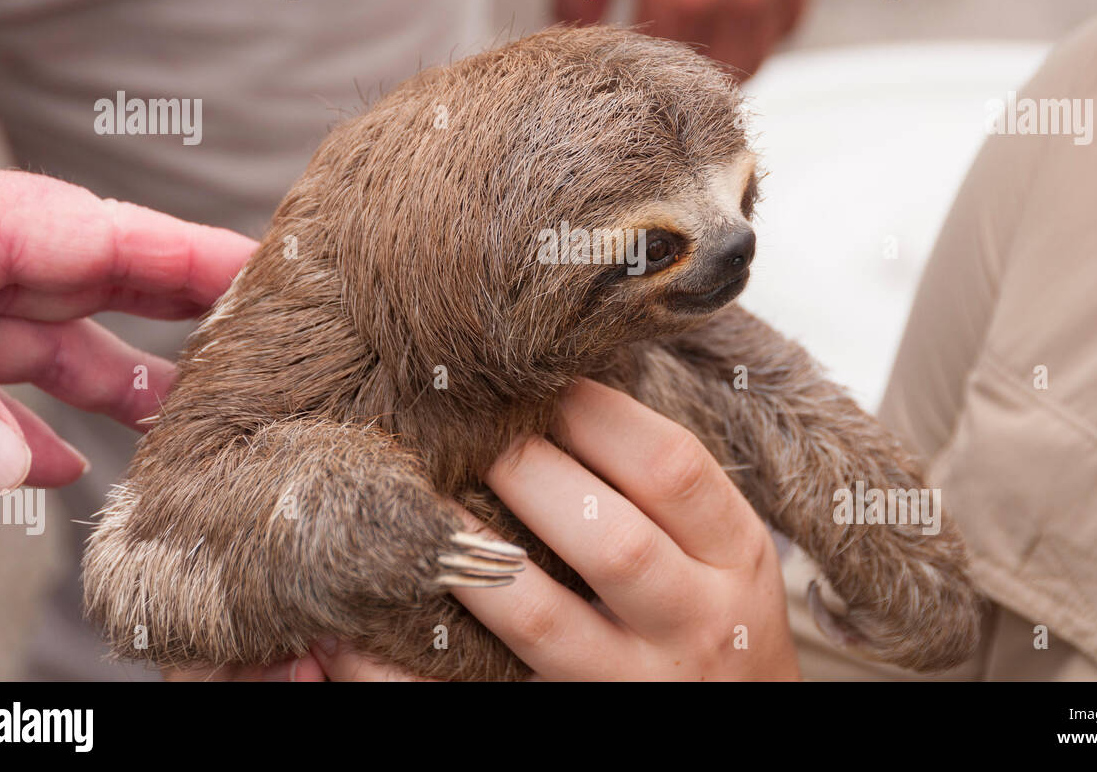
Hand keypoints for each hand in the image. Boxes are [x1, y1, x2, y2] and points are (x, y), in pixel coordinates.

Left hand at [0, 160, 255, 490]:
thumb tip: (8, 470)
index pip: (117, 236)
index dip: (203, 257)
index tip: (280, 276)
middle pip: (103, 285)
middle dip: (182, 318)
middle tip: (260, 349)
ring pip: (51, 344)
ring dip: (113, 390)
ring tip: (180, 434)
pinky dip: (23, 430)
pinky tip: (58, 470)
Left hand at [313, 379, 800, 680]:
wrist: (737, 718)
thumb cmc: (716, 609)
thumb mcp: (722, 542)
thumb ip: (662, 481)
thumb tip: (559, 383)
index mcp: (735, 555)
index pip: (671, 468)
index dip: (598, 412)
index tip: (543, 378)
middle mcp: (692, 623)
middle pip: (610, 542)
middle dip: (529, 473)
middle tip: (475, 432)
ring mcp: (627, 683)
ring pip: (538, 619)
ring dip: (467, 553)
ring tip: (423, 499)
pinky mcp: (570, 717)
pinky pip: (480, 696)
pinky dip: (410, 667)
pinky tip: (359, 626)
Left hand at [555, 0, 816, 77]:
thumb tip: (570, 25)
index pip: (654, 74)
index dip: (632, 77)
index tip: (616, 71)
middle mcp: (736, 0)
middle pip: (713, 84)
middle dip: (682, 88)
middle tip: (657, 76)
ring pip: (754, 60)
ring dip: (723, 66)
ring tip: (694, 54)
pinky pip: (785, 23)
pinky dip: (760, 32)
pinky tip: (735, 19)